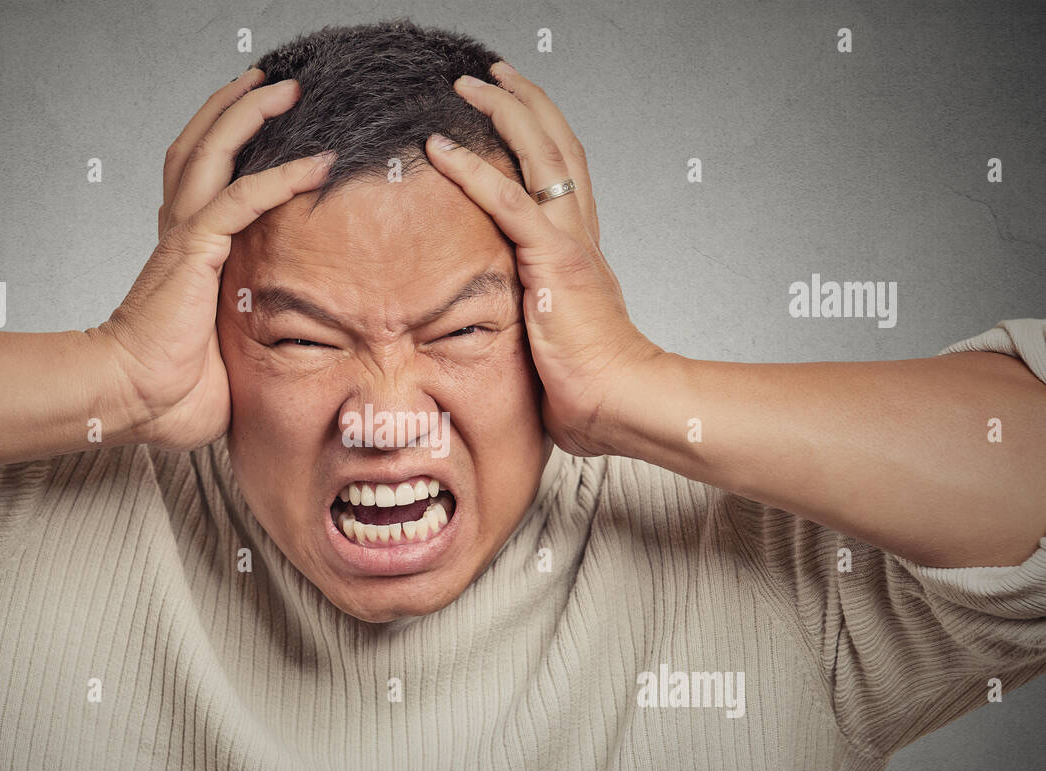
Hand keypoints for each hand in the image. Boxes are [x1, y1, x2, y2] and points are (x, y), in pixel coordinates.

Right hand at [100, 69, 335, 451]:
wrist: (131, 400)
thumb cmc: (169, 391)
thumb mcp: (225, 356)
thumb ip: (250, 339)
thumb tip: (289, 360)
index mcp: (184, 253)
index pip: (201, 179)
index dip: (225, 143)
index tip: (261, 122)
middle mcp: (179, 233)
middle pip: (199, 147)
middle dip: (235, 108)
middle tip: (274, 84)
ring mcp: (183, 238)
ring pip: (212, 153)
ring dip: (249, 116)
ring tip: (285, 91)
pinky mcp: (193, 252)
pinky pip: (240, 199)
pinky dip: (279, 178)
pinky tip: (316, 164)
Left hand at [424, 62, 663, 457]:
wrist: (624, 404)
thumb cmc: (595, 389)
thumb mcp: (557, 344)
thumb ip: (537, 326)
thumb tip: (513, 343)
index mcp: (580, 252)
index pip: (564, 176)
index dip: (540, 135)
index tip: (512, 111)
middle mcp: (581, 235)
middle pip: (558, 147)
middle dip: (524, 103)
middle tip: (490, 74)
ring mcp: (570, 244)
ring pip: (541, 156)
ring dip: (502, 113)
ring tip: (468, 84)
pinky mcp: (554, 263)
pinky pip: (508, 203)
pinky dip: (472, 171)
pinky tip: (440, 147)